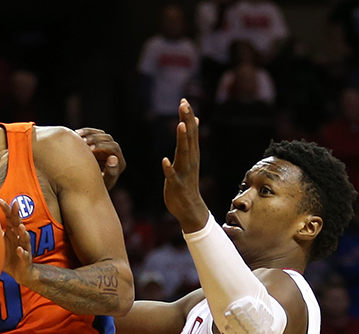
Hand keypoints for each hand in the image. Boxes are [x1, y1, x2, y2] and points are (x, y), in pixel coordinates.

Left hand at [0, 198, 34, 285]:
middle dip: (17, 214)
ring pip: (25, 238)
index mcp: (13, 232)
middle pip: (19, 223)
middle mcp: (19, 237)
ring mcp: (24, 247)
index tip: (0, 200)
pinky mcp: (26, 259)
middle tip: (15, 204)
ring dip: (23, 232)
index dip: (7, 209)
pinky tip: (19, 250)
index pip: (10, 217)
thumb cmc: (8, 256)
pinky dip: (22, 252)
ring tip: (20, 227)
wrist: (20, 273)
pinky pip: (25, 255)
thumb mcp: (0, 242)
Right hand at [76, 127, 125, 189]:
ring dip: (89, 134)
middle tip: (83, 142)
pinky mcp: (97, 143)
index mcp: (119, 163)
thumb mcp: (103, 185)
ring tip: (78, 137)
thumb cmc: (95, 190)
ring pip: (100, 134)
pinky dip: (85, 132)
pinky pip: (93, 133)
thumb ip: (110, 173)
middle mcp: (114, 153)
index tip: (90, 150)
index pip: (114, 148)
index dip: (102, 147)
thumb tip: (113, 158)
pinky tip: (76, 133)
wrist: (85, 188)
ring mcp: (105, 147)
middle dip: (95, 139)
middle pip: (108, 139)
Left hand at [161, 99, 207, 232]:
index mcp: (192, 154)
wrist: (190, 208)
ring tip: (180, 125)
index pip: (191, 132)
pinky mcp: (176, 184)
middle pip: (189, 138)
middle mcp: (190, 160)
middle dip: (187, 121)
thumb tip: (194, 121)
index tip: (184, 101)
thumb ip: (191, 140)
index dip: (188, 116)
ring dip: (183, 140)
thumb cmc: (187, 182)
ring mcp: (184, 172)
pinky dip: (169, 168)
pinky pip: (172, 175)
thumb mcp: (190, 158)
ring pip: (183, 153)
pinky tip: (164, 160)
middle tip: (184, 104)